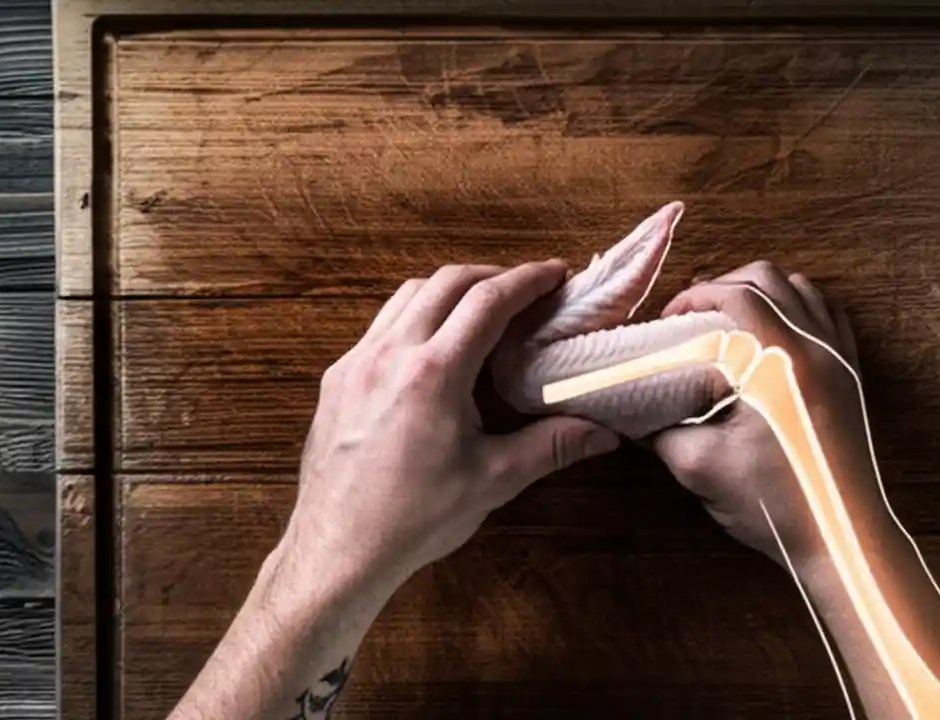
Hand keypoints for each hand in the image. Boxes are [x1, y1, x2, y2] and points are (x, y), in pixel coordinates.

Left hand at [278, 260, 620, 600]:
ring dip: (450, 290)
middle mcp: (390, 355)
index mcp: (433, 373)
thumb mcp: (493, 481)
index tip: (556, 274)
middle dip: (492, 276)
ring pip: (407, 296)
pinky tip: (433, 344)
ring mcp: (356, 363)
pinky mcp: (336, 379)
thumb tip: (603, 432)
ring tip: (483, 308)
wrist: (337, 550)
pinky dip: (415, 315)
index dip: (528, 280)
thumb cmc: (413, 519)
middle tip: (527, 288)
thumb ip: (551, 446)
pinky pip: (380, 325)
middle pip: (446, 282)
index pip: (488, 300)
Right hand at [650, 261, 870, 563]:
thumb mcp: (700, 468)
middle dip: (724, 285)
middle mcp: (818, 349)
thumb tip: (629, 411)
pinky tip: (773, 336)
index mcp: (782, 362)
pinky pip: (828, 316)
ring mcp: (841, 360)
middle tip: (694, 315)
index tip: (671, 319)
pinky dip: (797, 309)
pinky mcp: (852, 376)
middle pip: (770, 278)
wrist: (840, 538)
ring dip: (762, 293)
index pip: (738, 295)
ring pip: (802, 290)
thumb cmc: (775, 505)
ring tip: (730, 321)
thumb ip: (659, 430)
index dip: (696, 296)